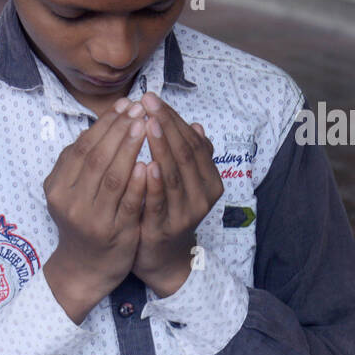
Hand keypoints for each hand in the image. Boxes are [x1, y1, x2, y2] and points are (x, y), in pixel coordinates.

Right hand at [42, 98, 149, 322]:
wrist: (85, 267)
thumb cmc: (84, 220)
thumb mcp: (73, 189)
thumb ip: (84, 160)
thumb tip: (108, 120)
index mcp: (58, 185)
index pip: (83, 146)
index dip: (105, 124)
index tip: (125, 105)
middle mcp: (69, 200)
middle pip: (96, 157)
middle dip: (119, 130)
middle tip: (139, 109)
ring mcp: (90, 218)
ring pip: (111, 177)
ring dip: (130, 148)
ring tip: (146, 126)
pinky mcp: (112, 232)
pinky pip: (127, 203)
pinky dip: (137, 182)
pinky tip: (149, 164)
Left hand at [129, 91, 223, 295]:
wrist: (161, 256)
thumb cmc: (168, 210)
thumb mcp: (181, 180)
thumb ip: (188, 155)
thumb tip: (198, 126)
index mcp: (209, 179)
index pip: (192, 142)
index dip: (174, 118)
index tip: (152, 99)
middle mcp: (203, 195)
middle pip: (185, 154)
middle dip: (166, 125)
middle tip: (148, 102)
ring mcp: (186, 212)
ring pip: (175, 174)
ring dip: (161, 147)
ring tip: (147, 124)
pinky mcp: (166, 228)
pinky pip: (161, 202)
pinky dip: (154, 183)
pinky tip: (145, 164)